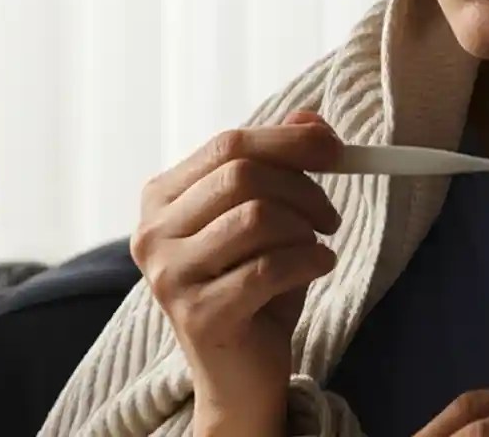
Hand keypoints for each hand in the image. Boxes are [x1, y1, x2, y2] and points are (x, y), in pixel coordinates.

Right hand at [130, 111, 343, 435]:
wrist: (240, 369)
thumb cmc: (254, 285)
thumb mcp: (266, 216)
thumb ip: (280, 164)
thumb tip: (311, 119)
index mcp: (162, 198)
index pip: (229, 144)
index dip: (289, 141)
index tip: (336, 149)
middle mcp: (152, 233)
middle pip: (243, 175)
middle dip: (303, 188)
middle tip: (329, 215)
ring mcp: (170, 276)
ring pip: (258, 217)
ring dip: (305, 228)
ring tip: (314, 246)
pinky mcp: (199, 315)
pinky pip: (270, 267)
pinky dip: (309, 260)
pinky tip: (317, 267)